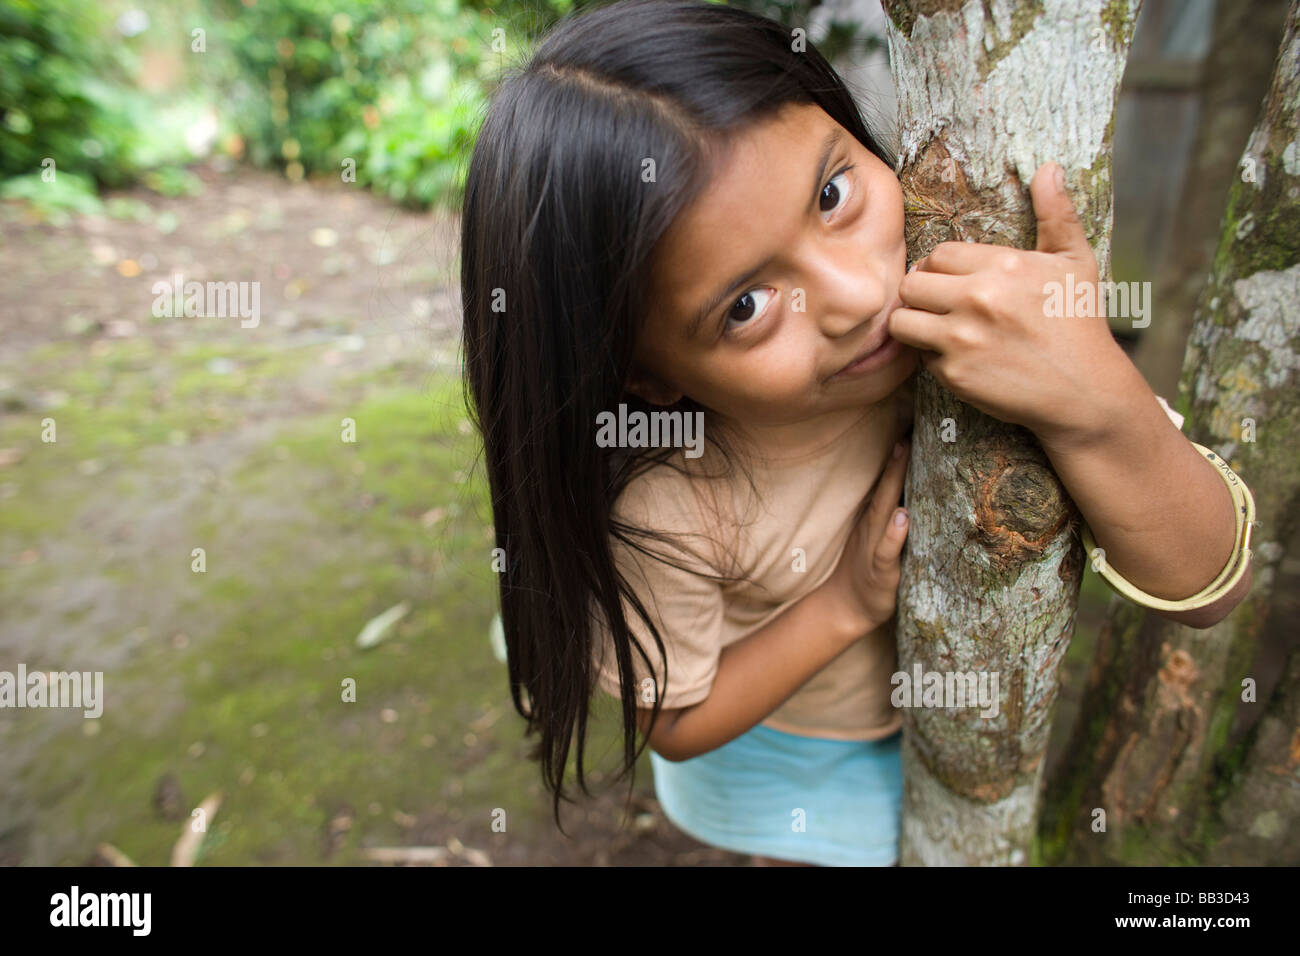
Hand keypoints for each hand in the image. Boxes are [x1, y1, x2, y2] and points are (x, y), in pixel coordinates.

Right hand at [820, 438, 910, 638]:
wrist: (845, 606)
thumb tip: (915, 489)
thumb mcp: (880, 538)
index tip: (914, 424)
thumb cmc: (867, 569)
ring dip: (894, 484)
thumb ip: (894, 513)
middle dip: (898, 459)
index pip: (889, 481)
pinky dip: (894, 533)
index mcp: (877, 517)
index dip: (900, 455)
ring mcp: (876, 546)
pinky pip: (887, 549)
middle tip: (909, 428)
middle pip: (887, 487)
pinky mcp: (881, 569)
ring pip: (885, 510)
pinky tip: (903, 517)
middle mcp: (874, 525)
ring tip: (903, 457)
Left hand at [886, 162, 1130, 442]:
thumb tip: (1048, 168)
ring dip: (914, 325)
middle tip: (939, 306)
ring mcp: (962, 339)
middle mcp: (977, 299)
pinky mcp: (954, 375)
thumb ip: (1056, 213)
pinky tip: (960, 359)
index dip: (941, 268)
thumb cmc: (1079, 323)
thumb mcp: (1075, 261)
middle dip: (921, 295)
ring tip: (936, 330)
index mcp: (1002, 266)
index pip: (938, 254)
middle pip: (911, 285)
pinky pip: (920, 358)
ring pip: (901, 322)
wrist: (1086, 391)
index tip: (953, 282)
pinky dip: (933, 360)